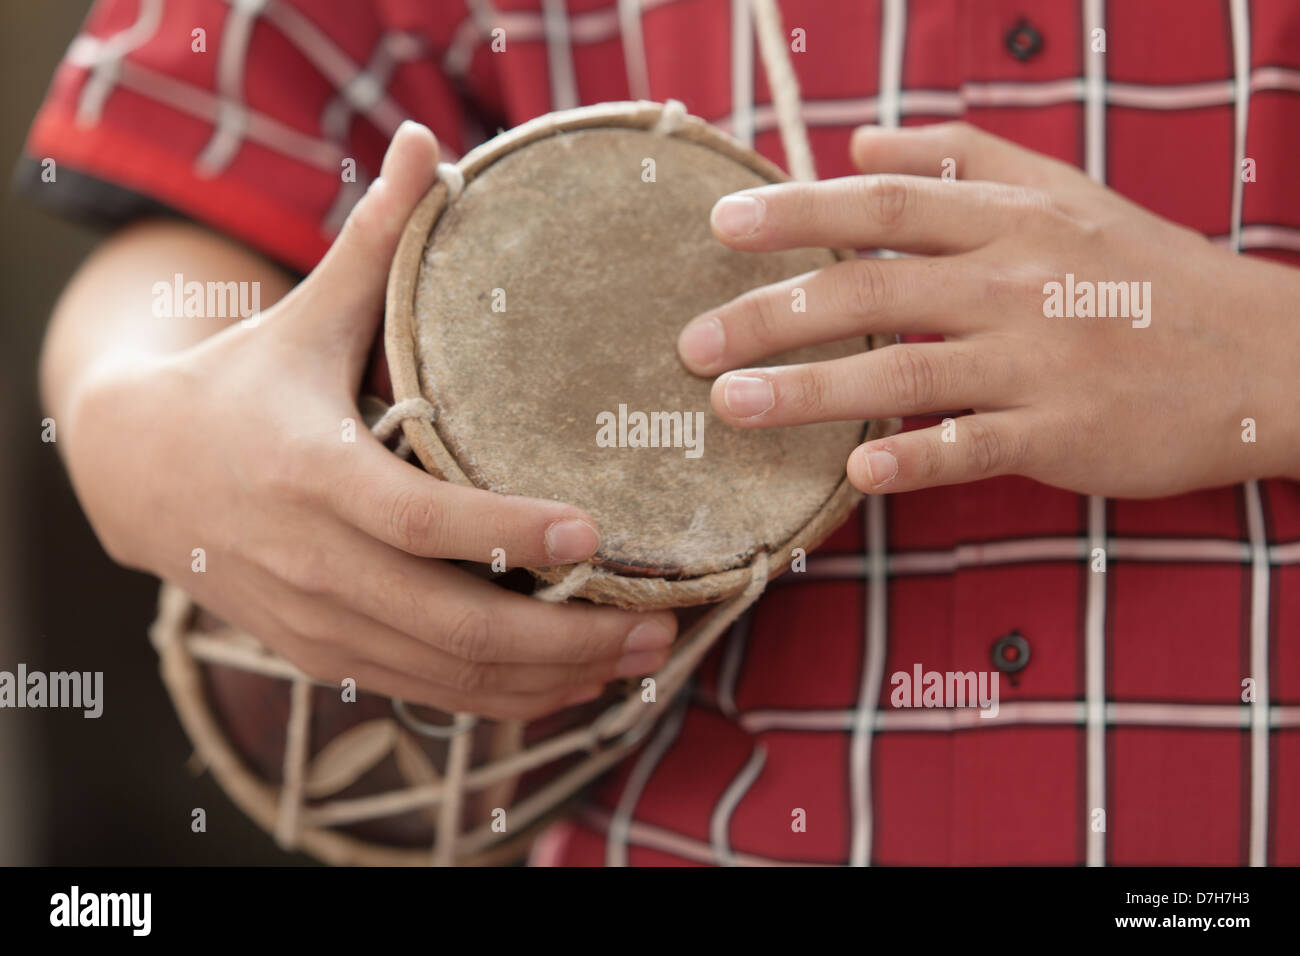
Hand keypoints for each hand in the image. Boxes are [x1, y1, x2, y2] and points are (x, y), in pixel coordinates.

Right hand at [60, 122, 675, 719]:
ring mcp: (319, 624)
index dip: (504, 533)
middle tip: (658, 627)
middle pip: (452, 625)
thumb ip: (369, 245)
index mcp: (310, 473)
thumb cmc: (240, 388)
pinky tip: (573, 684)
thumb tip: (424, 142)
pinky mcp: (326, 658)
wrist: (141, 477)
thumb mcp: (300, 320)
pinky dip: (505, 700)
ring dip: (552, 678)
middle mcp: (314, 563)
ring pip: (448, 676)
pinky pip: (427, 695)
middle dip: (564, 638)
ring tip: (641, 657)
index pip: (418, 520)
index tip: (593, 535)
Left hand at [678, 122, 1299, 497]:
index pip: (883, 204)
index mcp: (1012, 218)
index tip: (721, 226)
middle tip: (691, 341)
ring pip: (907, 368)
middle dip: (773, 312)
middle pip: (872, 286)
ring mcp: (1043, 358)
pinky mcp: (1067, 433)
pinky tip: (856, 473)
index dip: (797, 211)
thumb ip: (960, 157)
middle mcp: (1017, 280)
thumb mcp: (1064, 190)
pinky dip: (916, 457)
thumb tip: (860, 137)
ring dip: (812, 389)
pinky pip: (976, 447)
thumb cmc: (1147, 271)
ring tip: (733, 403)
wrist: (1265, 353)